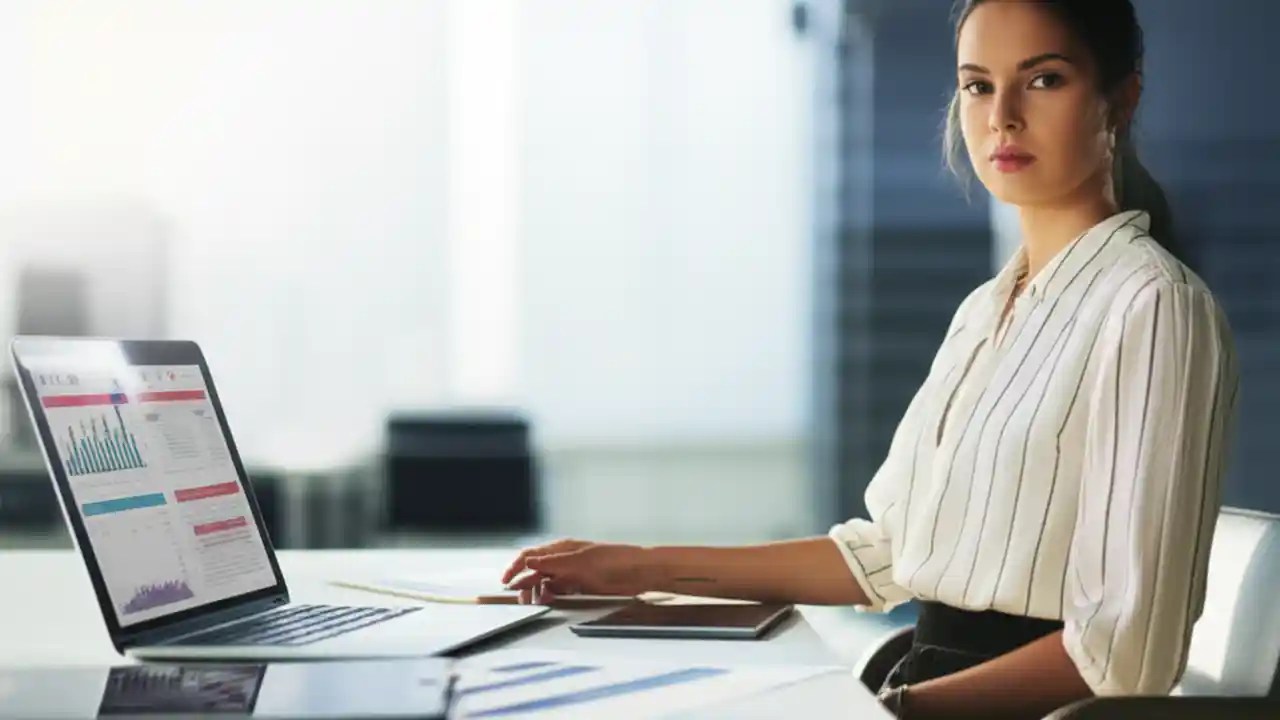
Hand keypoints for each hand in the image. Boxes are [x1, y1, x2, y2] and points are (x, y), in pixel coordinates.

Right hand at [500, 539, 655, 604]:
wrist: (639, 572)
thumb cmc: (613, 560)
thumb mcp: (580, 561)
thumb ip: (553, 563)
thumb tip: (528, 562)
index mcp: (561, 548)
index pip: (530, 556)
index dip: (515, 568)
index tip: (505, 583)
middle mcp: (564, 560)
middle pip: (535, 572)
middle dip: (524, 584)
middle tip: (520, 600)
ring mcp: (572, 574)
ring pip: (545, 584)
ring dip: (536, 592)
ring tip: (534, 602)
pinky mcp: (581, 587)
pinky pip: (559, 592)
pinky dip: (550, 597)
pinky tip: (549, 602)